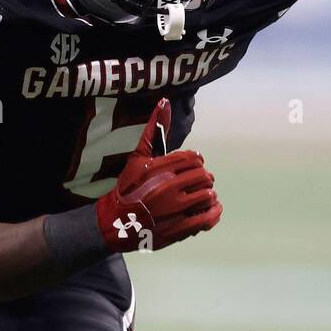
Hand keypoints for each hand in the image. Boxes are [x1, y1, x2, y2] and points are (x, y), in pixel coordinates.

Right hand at [93, 98, 220, 251]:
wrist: (116, 222)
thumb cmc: (128, 187)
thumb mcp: (138, 157)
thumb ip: (153, 130)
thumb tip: (165, 101)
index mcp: (159, 169)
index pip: (194, 158)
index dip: (197, 161)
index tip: (193, 166)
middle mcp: (168, 188)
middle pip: (204, 176)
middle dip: (203, 178)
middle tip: (198, 181)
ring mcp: (174, 210)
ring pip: (208, 196)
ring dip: (208, 194)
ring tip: (202, 195)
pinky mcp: (179, 229)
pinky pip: (207, 219)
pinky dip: (214, 212)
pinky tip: (210, 209)